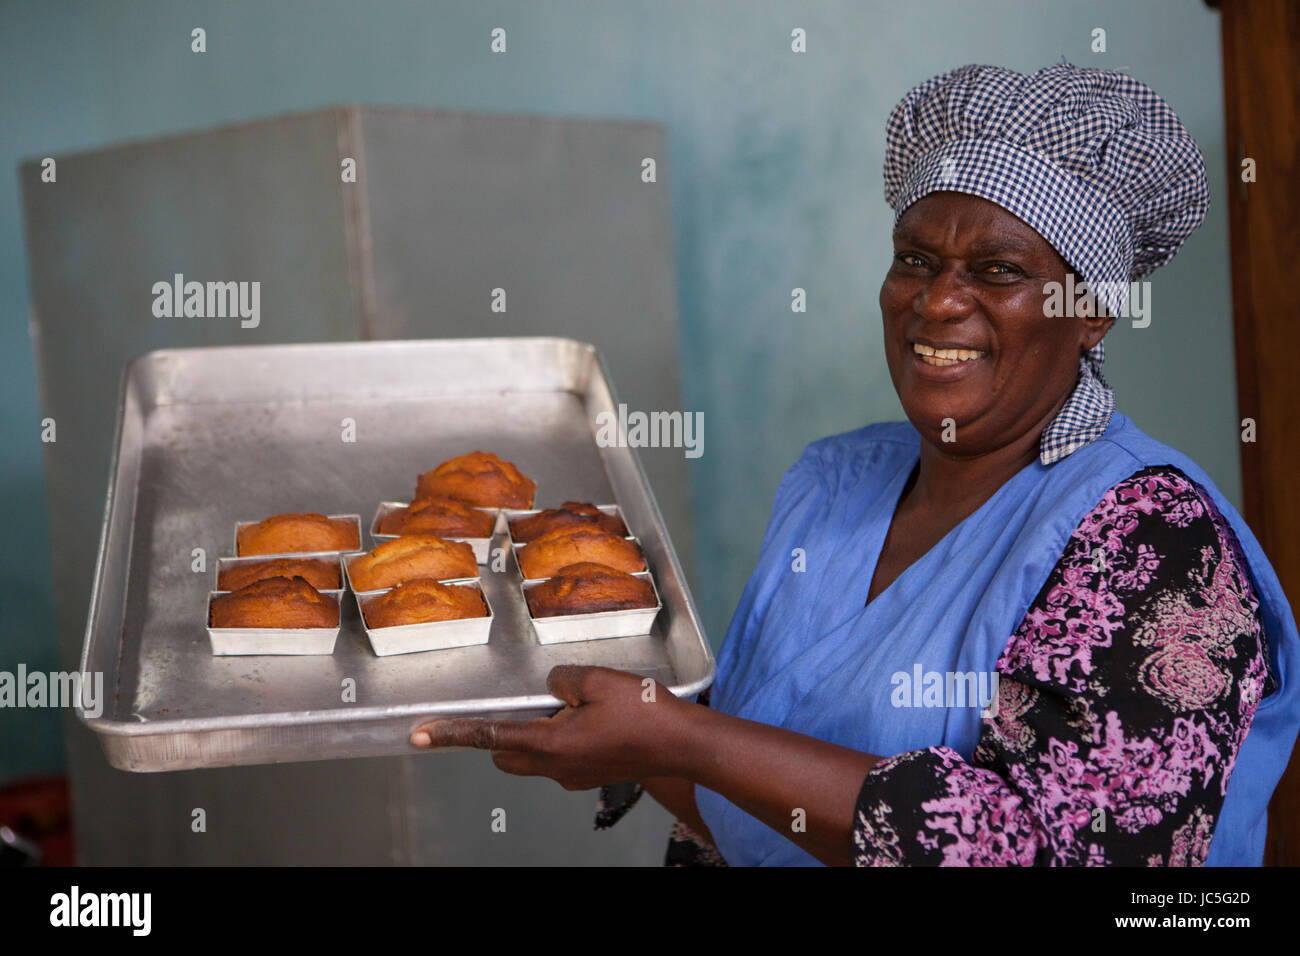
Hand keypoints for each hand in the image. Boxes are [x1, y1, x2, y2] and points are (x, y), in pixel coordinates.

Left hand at [408, 665, 692, 789]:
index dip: (452, 735)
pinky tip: (589, 716)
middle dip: (499, 735)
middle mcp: (556, 767)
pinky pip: (560, 757)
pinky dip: (559, 738)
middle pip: (507, 754)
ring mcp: (574, 775)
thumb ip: (563, 679)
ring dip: (533, 735)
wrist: (683, 744)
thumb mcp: (598, 681)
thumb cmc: (644, 713)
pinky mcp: (591, 773)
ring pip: (534, 757)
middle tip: (519, 706)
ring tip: (567, 705)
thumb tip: (552, 685)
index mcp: (551, 744)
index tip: (419, 735)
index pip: (490, 738)